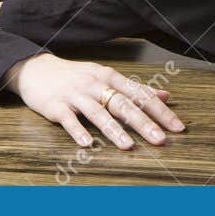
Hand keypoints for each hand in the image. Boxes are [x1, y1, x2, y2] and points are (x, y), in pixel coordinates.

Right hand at [6, 53, 183, 149]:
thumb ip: (135, 87)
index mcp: (110, 77)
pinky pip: (68, 120)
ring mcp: (75, 95)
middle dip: (143, 123)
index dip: (160, 111)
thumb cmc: (76, 76)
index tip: (178, 126)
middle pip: (123, 104)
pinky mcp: (56, 106)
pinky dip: (78, 132)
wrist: (36, 69)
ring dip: (114, 130)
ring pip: (98, 113)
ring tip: (128, 146)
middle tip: (161, 140)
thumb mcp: (106, 76)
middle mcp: (95, 84)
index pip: (141, 94)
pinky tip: (88, 145)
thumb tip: (165, 95)